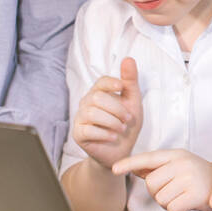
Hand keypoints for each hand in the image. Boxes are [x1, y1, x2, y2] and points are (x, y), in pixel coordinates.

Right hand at [73, 57, 141, 171]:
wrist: (120, 151)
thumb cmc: (125, 125)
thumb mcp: (133, 102)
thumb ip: (130, 81)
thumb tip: (128, 59)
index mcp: (99, 93)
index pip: (101, 81)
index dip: (111, 82)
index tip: (121, 88)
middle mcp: (87, 103)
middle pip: (98, 97)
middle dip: (117, 109)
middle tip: (128, 120)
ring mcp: (80, 118)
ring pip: (93, 113)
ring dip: (112, 122)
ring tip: (121, 129)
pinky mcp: (78, 134)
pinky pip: (88, 130)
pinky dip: (105, 133)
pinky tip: (113, 137)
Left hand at [113, 148, 211, 210]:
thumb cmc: (203, 180)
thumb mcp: (182, 169)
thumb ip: (159, 169)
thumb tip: (135, 169)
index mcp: (177, 155)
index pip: (148, 158)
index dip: (129, 163)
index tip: (114, 169)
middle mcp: (182, 162)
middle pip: (151, 184)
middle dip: (159, 194)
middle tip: (175, 194)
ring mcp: (190, 177)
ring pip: (160, 199)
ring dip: (170, 205)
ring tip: (184, 199)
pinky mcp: (196, 194)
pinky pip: (172, 209)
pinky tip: (189, 207)